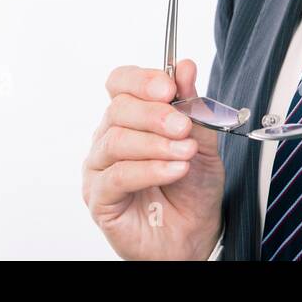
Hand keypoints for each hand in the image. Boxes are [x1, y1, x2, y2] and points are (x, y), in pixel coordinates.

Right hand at [83, 59, 223, 259]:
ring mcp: (99, 168)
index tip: (170, 87)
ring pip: (115, 140)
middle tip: (184, 126)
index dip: (142, 80)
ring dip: (156, 144)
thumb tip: (185, 66)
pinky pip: (116, 176)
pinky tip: (175, 170)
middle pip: (117, 108)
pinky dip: (150, 169)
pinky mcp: (99, 198)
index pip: (120, 83)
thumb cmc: (192, 189)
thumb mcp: (202, 142)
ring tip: (184, 153)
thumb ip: (193, 106)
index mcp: (130, 118)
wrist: (195, 235)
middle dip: (155, 114)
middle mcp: (108, 138)